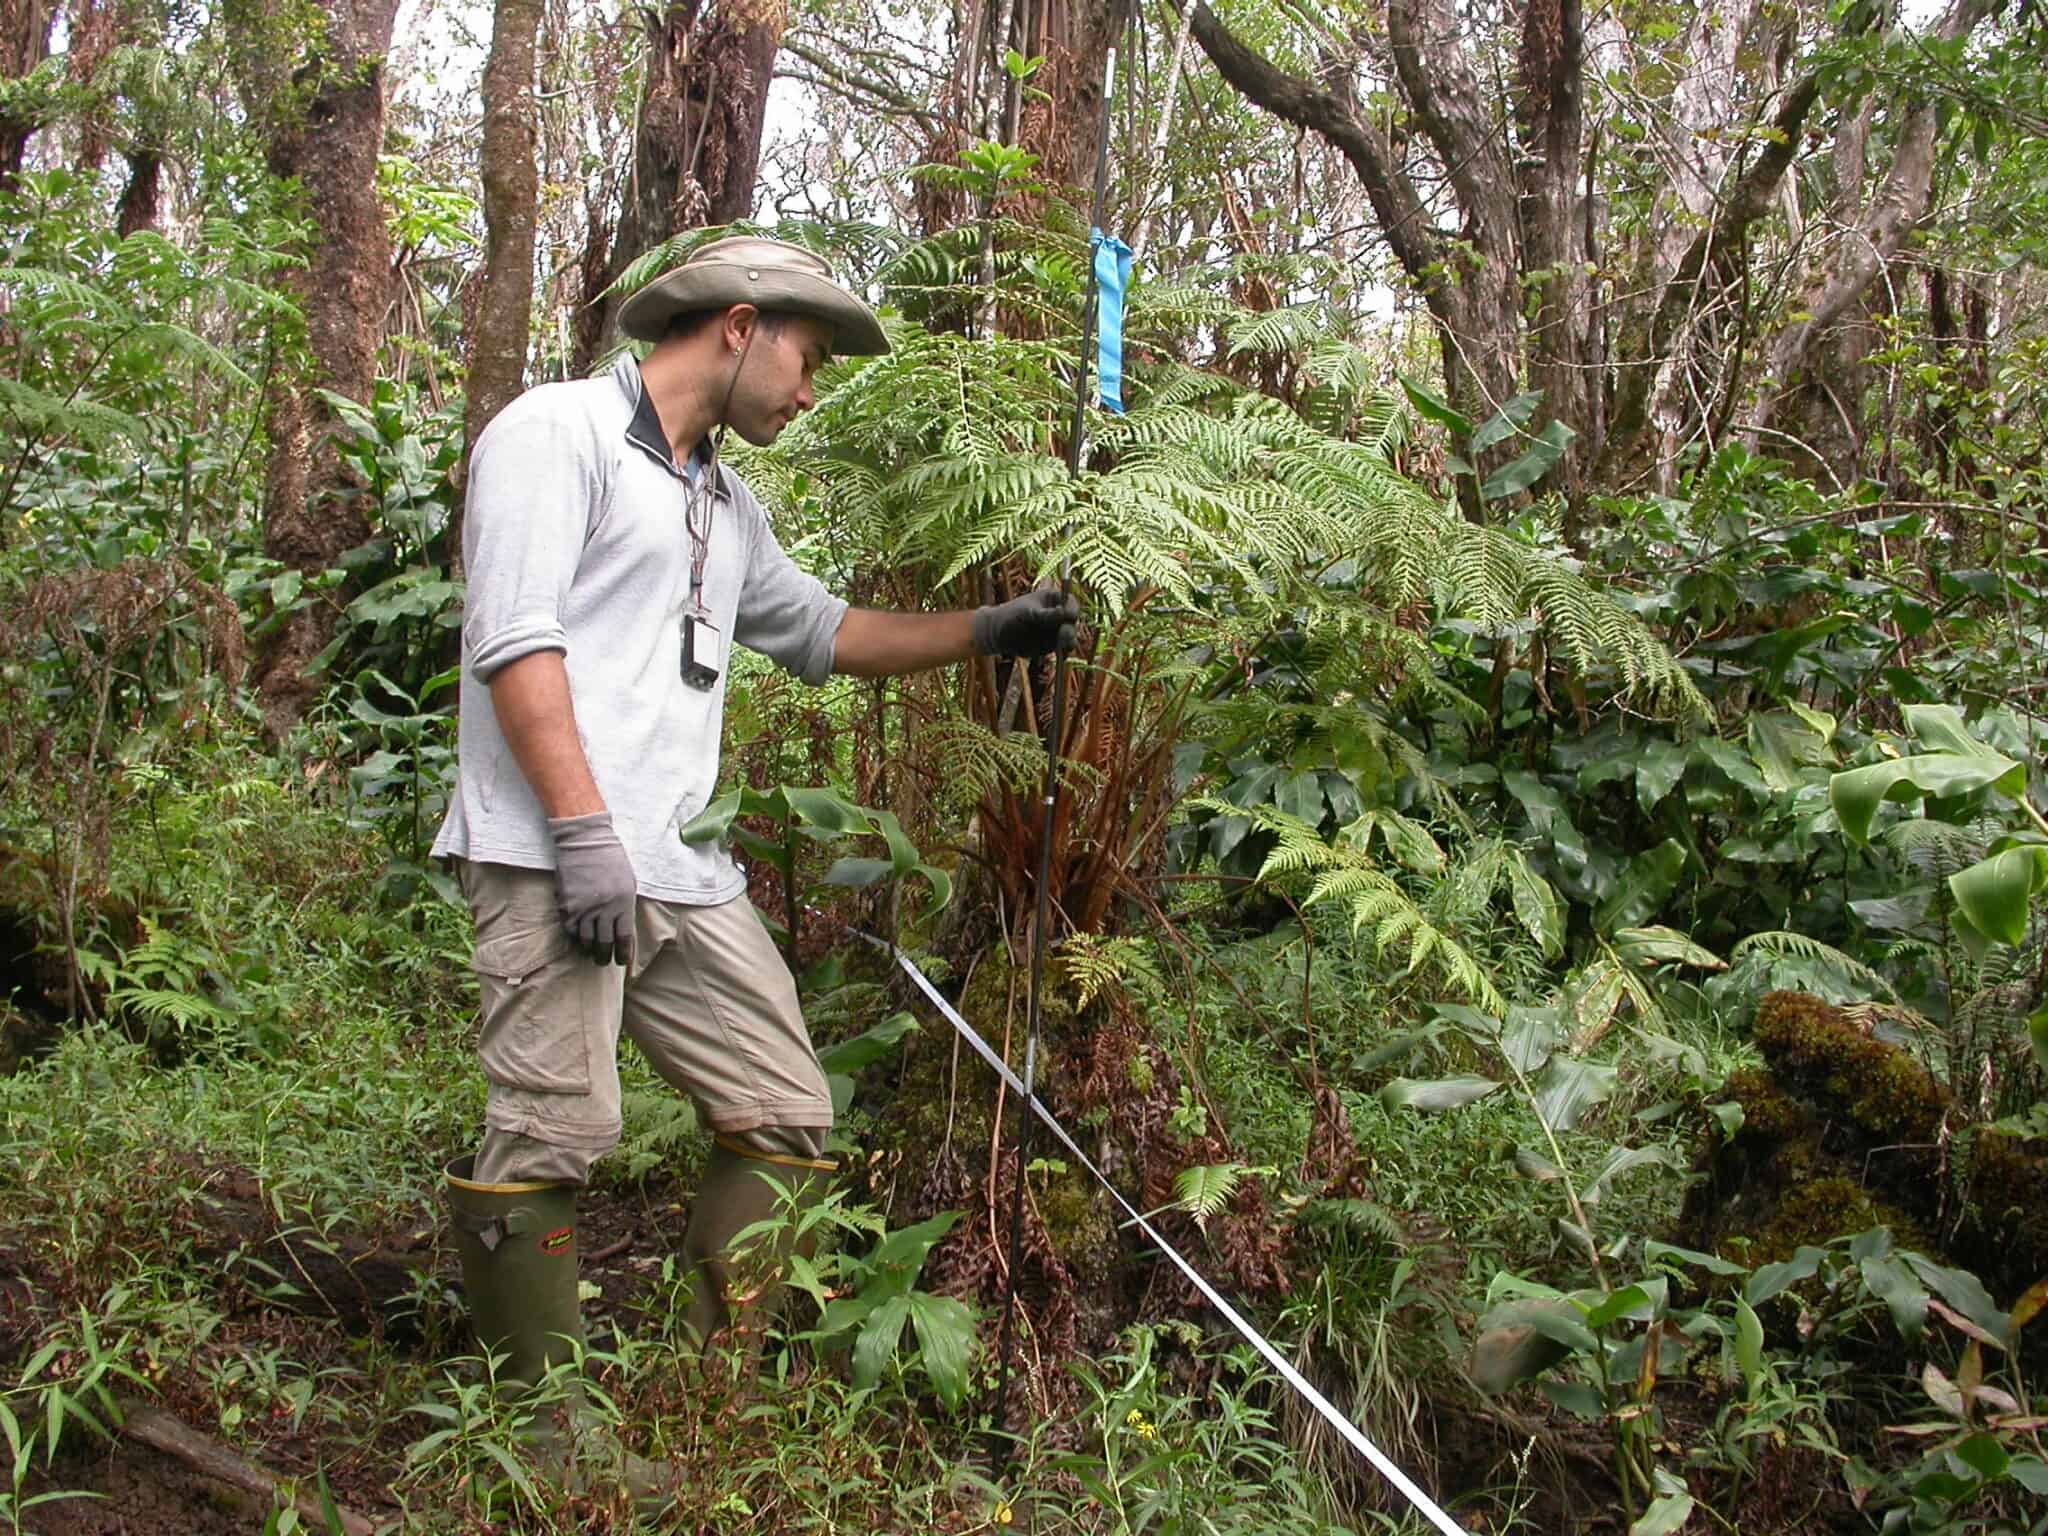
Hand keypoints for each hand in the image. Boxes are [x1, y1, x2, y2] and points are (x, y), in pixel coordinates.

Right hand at [548, 811, 635, 965]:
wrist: (585, 842)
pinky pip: (570, 930)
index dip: (622, 954)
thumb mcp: (627, 883)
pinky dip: (574, 938)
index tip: (621, 961)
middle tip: (604, 962)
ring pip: (585, 941)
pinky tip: (578, 941)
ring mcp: (583, 908)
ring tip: (591, 954)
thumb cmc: (611, 860)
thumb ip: (624, 907)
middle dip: (604, 957)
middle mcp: (604, 909)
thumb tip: (621, 930)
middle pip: (603, 944)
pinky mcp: (566, 905)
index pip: (623, 938)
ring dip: (589, 950)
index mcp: (623, 903)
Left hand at [972, 588, 1079, 658]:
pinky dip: (1064, 652)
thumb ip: (1046, 615)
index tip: (1069, 615)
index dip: (1071, 609)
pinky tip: (1062, 655)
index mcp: (1053, 599)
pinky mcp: (1053, 644)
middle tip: (1063, 633)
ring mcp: (1056, 630)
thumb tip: (1063, 612)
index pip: (1070, 602)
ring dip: (1069, 641)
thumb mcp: (1027, 613)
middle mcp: (1058, 614)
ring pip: (1070, 636)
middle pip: (1072, 621)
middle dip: (1070, 627)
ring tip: (1063, 645)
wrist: (998, 634)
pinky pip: (1063, 648)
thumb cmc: (1011, 616)